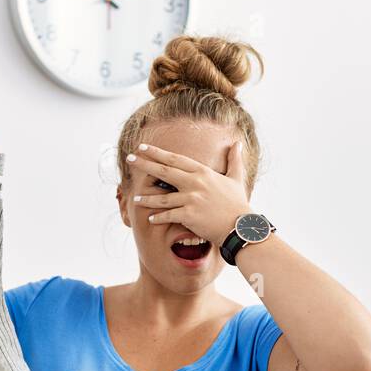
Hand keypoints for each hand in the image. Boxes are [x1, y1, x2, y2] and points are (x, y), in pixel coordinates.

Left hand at [128, 139, 252, 245]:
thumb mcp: (237, 178)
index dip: (157, 153)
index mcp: (203, 172)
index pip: (175, 159)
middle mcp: (195, 183)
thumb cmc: (238, 204)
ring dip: (147, 198)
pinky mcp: (189, 216)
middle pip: (164, 171)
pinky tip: (150, 218)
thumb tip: (238, 144)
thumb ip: (235, 160)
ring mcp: (191, 199)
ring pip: (162, 197)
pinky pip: (168, 215)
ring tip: (135, 198)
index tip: (143, 148)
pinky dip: (159, 217)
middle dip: (145, 164)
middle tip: (129, 159)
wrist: (241, 226)